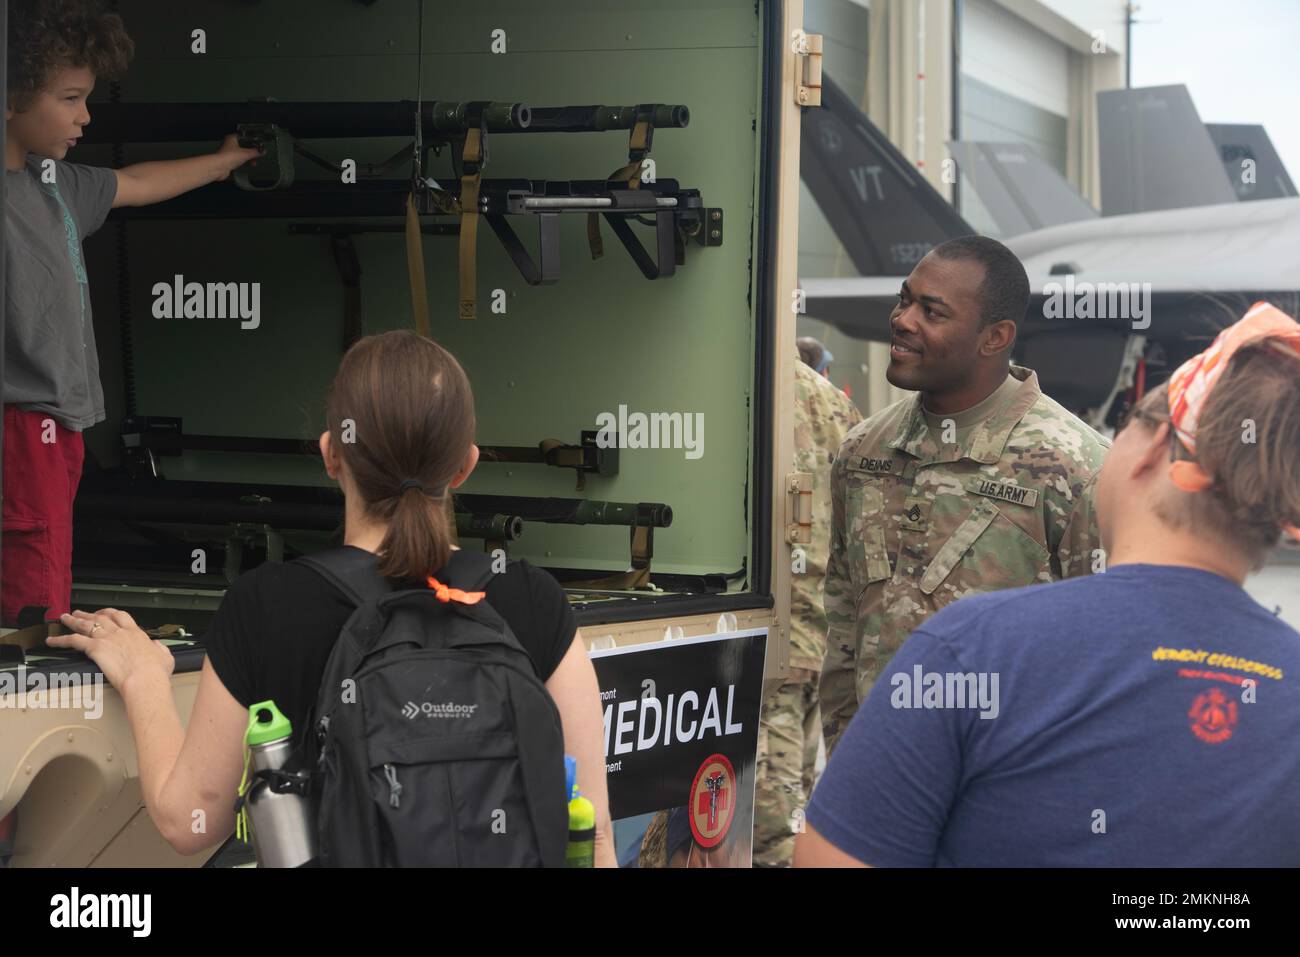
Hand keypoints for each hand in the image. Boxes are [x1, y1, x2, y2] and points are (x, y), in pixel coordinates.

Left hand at [49, 609, 174, 692]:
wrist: (145, 680)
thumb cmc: (155, 673)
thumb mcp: (165, 657)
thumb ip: (160, 649)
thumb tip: (159, 647)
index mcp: (136, 633)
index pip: (121, 616)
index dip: (110, 613)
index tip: (105, 613)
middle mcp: (120, 632)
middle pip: (100, 617)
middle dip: (89, 614)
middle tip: (80, 613)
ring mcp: (106, 638)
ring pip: (85, 624)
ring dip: (72, 621)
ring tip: (64, 619)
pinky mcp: (95, 648)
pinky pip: (73, 641)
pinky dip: (60, 640)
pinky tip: (53, 640)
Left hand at [214, 133, 263, 180]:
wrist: (219, 167)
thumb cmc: (228, 157)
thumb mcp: (246, 153)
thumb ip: (255, 152)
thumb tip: (262, 151)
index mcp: (232, 138)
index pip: (245, 137)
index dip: (252, 141)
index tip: (259, 146)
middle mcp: (229, 144)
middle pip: (244, 146)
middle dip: (251, 152)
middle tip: (257, 155)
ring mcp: (228, 153)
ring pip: (241, 153)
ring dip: (248, 158)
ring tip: (253, 162)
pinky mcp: (228, 161)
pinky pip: (238, 160)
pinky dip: (243, 162)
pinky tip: (246, 165)